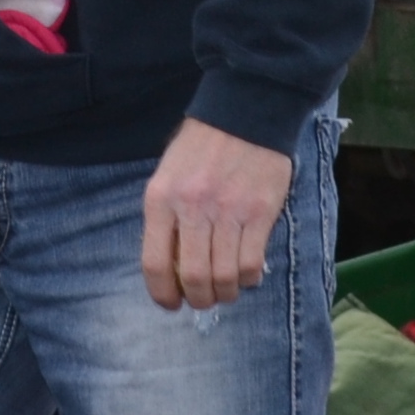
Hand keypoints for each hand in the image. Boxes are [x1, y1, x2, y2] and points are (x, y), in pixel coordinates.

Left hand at [142, 120, 291, 312]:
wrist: (246, 111)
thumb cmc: (202, 146)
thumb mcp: (168, 174)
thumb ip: (165, 217)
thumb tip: (170, 267)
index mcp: (162, 198)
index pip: (155, 263)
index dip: (162, 294)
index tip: (170, 303)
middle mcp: (192, 207)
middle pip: (193, 277)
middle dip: (197, 299)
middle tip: (202, 300)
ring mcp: (228, 211)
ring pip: (224, 276)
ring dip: (225, 294)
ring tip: (225, 290)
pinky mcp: (260, 212)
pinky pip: (252, 263)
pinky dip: (249, 279)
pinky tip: (247, 274)